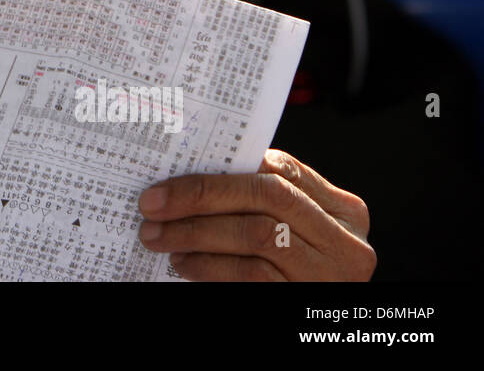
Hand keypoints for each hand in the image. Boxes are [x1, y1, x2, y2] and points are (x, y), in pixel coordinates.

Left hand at [136, 148, 374, 280]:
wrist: (311, 330)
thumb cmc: (291, 270)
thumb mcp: (291, 230)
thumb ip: (261, 203)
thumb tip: (192, 178)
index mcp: (344, 211)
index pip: (281, 169)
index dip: (224, 166)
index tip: (172, 169)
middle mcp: (345, 241)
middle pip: (267, 197)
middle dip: (202, 196)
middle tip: (152, 203)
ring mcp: (329, 274)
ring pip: (257, 234)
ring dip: (196, 232)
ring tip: (158, 235)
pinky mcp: (302, 300)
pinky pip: (251, 274)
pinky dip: (209, 266)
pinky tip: (183, 263)